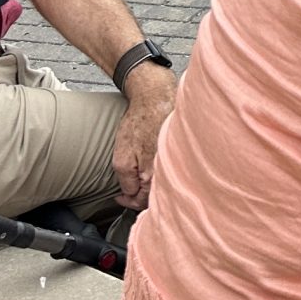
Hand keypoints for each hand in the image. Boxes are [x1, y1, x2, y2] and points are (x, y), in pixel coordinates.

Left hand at [110, 72, 174, 208]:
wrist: (155, 97)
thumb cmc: (139, 124)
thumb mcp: (122, 158)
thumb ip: (126, 182)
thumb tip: (130, 194)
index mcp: (156, 176)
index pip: (143, 202)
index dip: (127, 202)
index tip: (119, 196)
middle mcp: (171, 171)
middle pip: (157, 193)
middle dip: (141, 195)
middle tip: (128, 190)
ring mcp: (178, 160)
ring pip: (164, 180)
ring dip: (151, 183)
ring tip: (139, 177)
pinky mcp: (181, 149)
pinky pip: (171, 166)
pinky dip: (161, 169)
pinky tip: (152, 162)